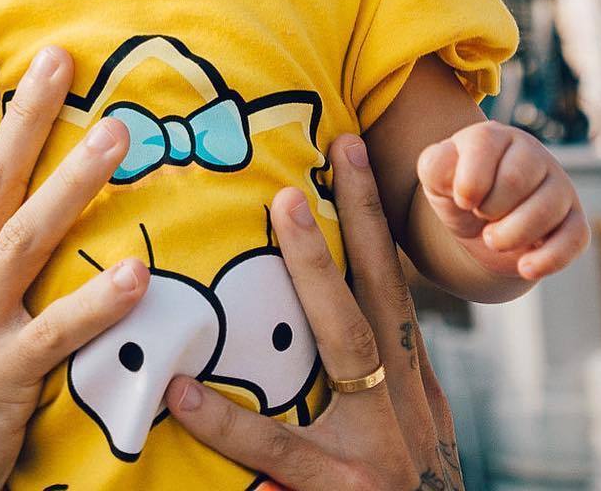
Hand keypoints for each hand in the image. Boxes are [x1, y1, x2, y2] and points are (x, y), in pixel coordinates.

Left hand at [166, 134, 467, 490]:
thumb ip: (387, 384)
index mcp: (414, 391)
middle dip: (361, 218)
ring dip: (315, 271)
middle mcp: (404, 408)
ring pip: (347, 341)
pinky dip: (228, 421)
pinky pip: (277, 448)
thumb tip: (345, 315)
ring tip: (278, 211)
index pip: (394, 290)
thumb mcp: (417, 441)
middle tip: (333, 151)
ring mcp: (376, 447)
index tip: (349, 155)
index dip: (375, 223)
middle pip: (383, 291)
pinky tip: (183, 390)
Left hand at [417, 122, 588, 281]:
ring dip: (512, 234)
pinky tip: (524, 267)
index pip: (484, 145)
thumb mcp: (436, 178)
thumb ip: (436, 167)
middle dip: (489, 208)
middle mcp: (532, 154)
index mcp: (495, 136)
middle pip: (515, 179)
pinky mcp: (576, 219)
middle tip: (480, 216)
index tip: (462, 200)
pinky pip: (575, 238)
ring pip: (546, 209)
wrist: (481, 227)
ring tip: (493, 239)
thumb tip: (458, 181)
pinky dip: (548, 259)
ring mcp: (559, 186)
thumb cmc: (459, 193)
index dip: (468, 182)